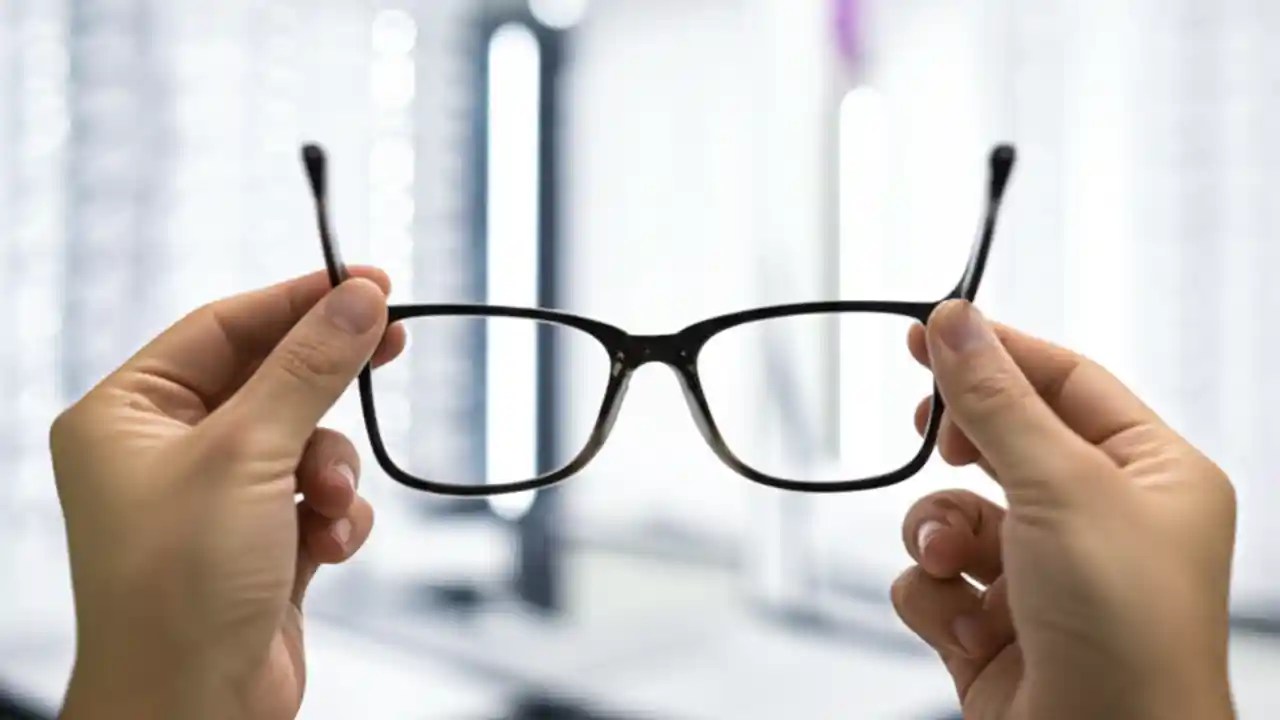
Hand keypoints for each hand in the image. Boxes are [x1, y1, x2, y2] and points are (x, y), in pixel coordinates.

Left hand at [52, 269, 406, 719]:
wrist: (194, 714)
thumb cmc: (179, 591)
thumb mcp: (248, 455)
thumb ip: (308, 369)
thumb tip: (357, 299)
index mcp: (128, 416)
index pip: (222, 328)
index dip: (297, 301)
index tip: (367, 282)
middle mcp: (165, 452)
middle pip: (270, 380)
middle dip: (327, 383)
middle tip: (394, 341)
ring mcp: (215, 499)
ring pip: (305, 441)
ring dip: (332, 469)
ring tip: (326, 503)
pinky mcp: (259, 543)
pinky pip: (317, 497)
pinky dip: (334, 515)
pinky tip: (327, 545)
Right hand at [892, 301, 1236, 719]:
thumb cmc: (1126, 633)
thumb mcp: (1061, 487)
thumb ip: (997, 401)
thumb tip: (956, 323)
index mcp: (1151, 476)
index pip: (1068, 383)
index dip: (998, 351)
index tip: (929, 329)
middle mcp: (1101, 522)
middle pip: (1006, 445)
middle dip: (961, 447)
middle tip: (926, 428)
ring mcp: (1046, 578)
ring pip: (956, 516)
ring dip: (937, 532)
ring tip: (949, 561)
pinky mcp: (997, 629)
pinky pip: (935, 581)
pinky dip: (934, 596)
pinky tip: (964, 623)